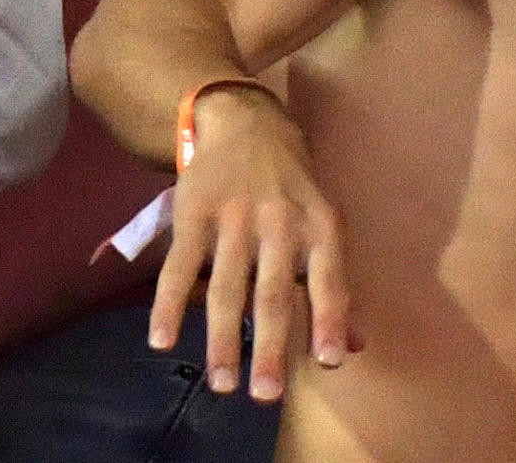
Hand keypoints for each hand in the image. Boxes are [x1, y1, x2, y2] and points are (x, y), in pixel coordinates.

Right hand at [147, 79, 355, 400]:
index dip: (328, 319)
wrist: (243, 120)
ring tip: (221, 382)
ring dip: (221, 338)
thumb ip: (334, 285)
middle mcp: (278, 222)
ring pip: (225, 287)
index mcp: (319, 226)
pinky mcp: (193, 212)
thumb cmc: (291, 186)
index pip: (329, 279)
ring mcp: (233, 216)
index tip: (327, 361)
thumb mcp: (324, 223)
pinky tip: (160, 339)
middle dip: (268, 345)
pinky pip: (178, 266)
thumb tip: (354, 346)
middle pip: (271, 292)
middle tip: (265, 394)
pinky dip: (168, 305)